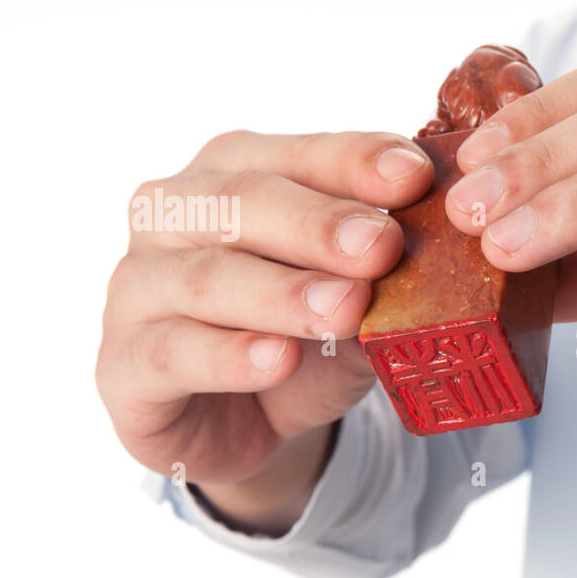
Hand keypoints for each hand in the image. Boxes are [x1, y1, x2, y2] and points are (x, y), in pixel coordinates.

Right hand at [97, 130, 432, 529]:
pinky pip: (172, 354)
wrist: (246, 423)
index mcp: (236, 173)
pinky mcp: (123, 365)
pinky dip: (227, 356)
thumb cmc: (303, 336)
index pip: (298, 154)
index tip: (415, 175)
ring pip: (206, 278)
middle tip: (380, 247)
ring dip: (281, 293)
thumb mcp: (359, 300)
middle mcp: (175, 216)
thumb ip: (386, 272)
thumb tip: (452, 248)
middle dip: (318, 224)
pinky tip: (275, 359)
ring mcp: (138, 286)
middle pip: (242, 202)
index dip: (354, 161)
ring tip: (345, 310)